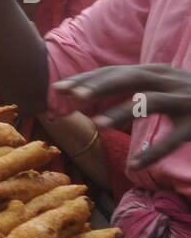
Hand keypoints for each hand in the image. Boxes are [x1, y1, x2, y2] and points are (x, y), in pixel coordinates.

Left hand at [55, 64, 190, 169]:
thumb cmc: (189, 97)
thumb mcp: (160, 86)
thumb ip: (131, 88)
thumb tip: (87, 94)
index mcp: (156, 72)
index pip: (115, 72)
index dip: (87, 79)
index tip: (58, 88)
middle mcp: (169, 81)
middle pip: (129, 79)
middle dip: (98, 86)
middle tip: (70, 96)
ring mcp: (185, 100)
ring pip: (151, 103)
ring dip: (123, 112)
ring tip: (98, 124)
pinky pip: (174, 138)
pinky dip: (154, 152)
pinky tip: (134, 165)